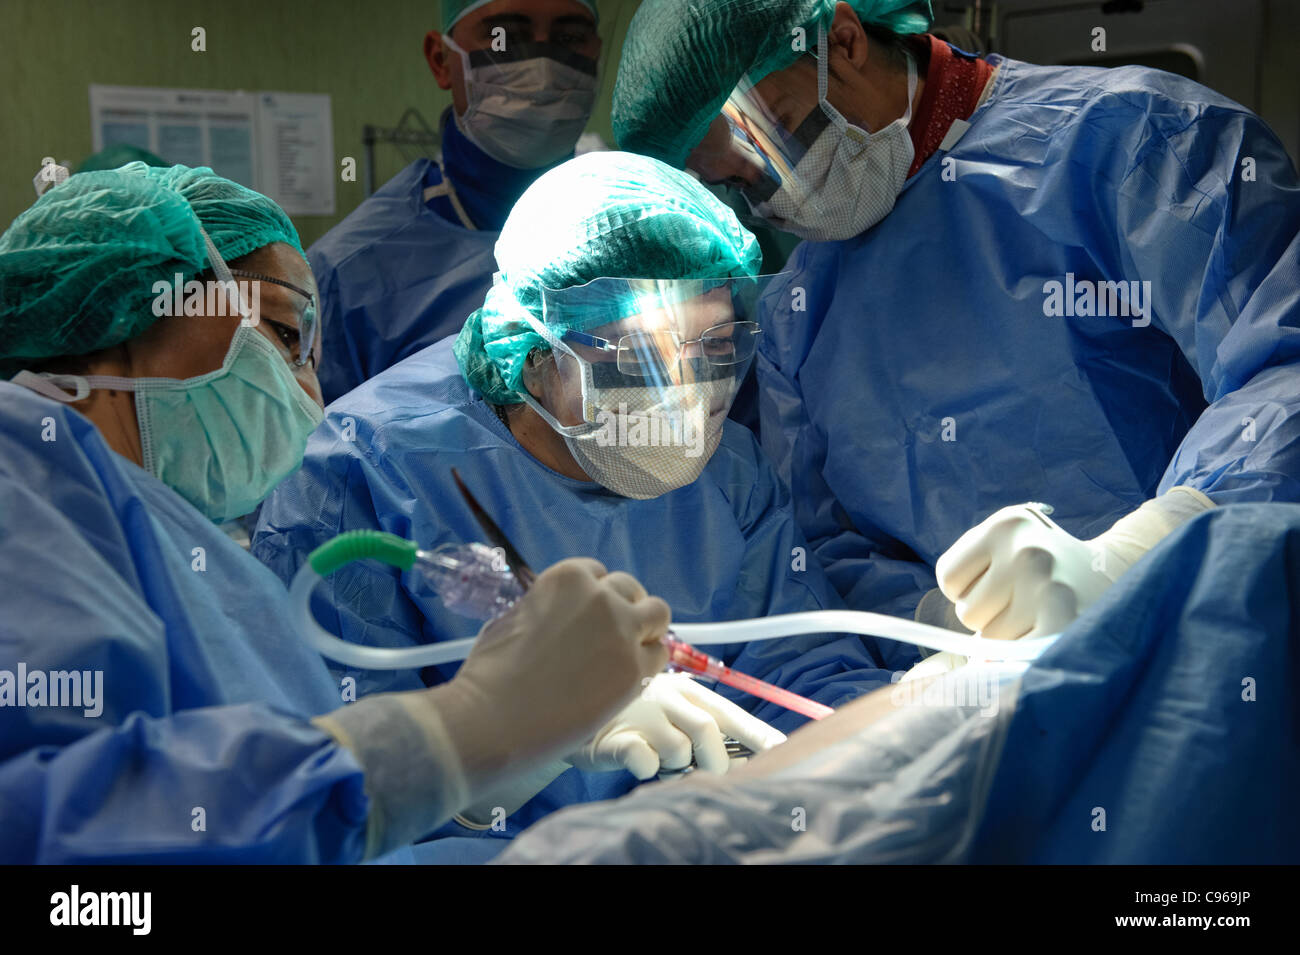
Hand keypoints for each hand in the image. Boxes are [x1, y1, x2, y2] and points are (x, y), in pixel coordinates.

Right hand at [438, 558, 670, 786]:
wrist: (493, 718)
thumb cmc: (491, 674)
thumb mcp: (515, 617)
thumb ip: (547, 608)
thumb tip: (558, 615)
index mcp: (567, 578)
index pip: (600, 574)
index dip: (598, 598)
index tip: (593, 619)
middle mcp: (600, 596)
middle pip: (632, 590)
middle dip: (625, 610)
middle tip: (612, 639)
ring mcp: (621, 631)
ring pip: (657, 614)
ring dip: (645, 631)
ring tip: (626, 656)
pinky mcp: (634, 669)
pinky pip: (659, 655)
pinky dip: (646, 665)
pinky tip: (625, 682)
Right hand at [568, 672, 786, 778]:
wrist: (573, 714)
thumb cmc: (635, 718)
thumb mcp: (673, 713)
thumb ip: (707, 731)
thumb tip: (750, 760)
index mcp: (688, 690)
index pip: (733, 715)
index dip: (760, 735)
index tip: (785, 753)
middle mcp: (666, 695)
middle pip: (709, 731)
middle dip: (715, 762)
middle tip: (707, 775)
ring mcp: (638, 713)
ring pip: (677, 750)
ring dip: (676, 767)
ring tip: (660, 761)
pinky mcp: (612, 735)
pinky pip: (644, 759)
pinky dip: (648, 767)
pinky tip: (639, 761)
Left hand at [936, 503, 1120, 639]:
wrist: (1118, 573)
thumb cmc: (1045, 566)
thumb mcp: (1009, 546)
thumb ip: (971, 578)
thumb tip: (965, 651)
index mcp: (1005, 525)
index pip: (947, 577)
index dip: (967, 588)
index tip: (997, 583)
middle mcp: (1025, 551)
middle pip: (966, 612)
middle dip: (988, 615)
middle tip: (1025, 600)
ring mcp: (1046, 588)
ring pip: (988, 639)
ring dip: (1008, 635)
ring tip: (1039, 614)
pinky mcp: (1064, 623)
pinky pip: (1013, 657)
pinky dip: (1022, 655)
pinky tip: (1045, 632)